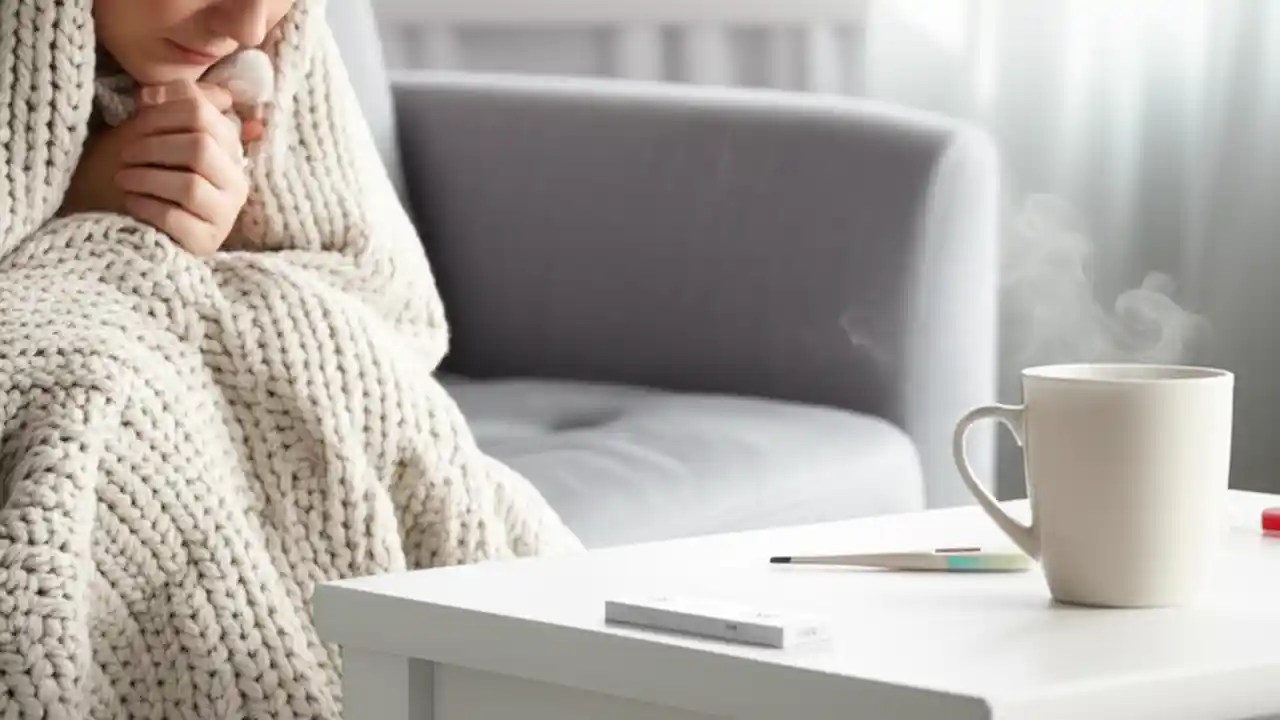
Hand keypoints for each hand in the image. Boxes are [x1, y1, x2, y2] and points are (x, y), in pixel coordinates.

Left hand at [116, 81, 252, 255]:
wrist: (133, 228)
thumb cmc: (144, 176)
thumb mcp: (152, 135)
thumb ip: (160, 110)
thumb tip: (150, 92)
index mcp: (227, 147)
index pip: (203, 111)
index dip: (163, 110)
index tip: (136, 120)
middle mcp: (235, 180)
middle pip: (201, 146)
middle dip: (154, 146)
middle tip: (126, 154)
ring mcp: (225, 213)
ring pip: (190, 184)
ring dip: (147, 177)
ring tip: (124, 178)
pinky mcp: (207, 241)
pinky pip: (176, 218)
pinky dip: (147, 205)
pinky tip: (132, 201)